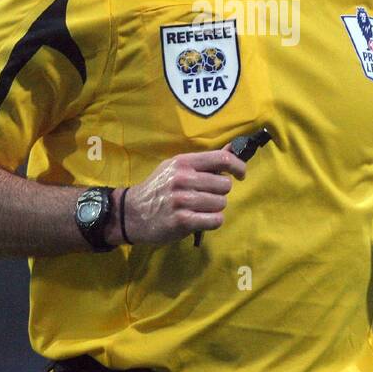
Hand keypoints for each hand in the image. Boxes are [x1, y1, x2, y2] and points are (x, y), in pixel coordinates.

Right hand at [120, 145, 246, 245]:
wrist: (131, 213)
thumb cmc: (158, 189)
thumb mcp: (176, 168)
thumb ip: (204, 162)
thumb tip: (233, 150)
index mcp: (183, 162)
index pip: (222, 159)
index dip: (238, 166)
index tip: (241, 174)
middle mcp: (183, 179)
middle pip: (225, 185)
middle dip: (220, 192)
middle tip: (207, 196)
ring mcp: (182, 200)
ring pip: (221, 203)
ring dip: (215, 208)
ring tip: (200, 209)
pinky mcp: (182, 221)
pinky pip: (215, 220)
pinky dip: (212, 221)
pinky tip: (200, 220)